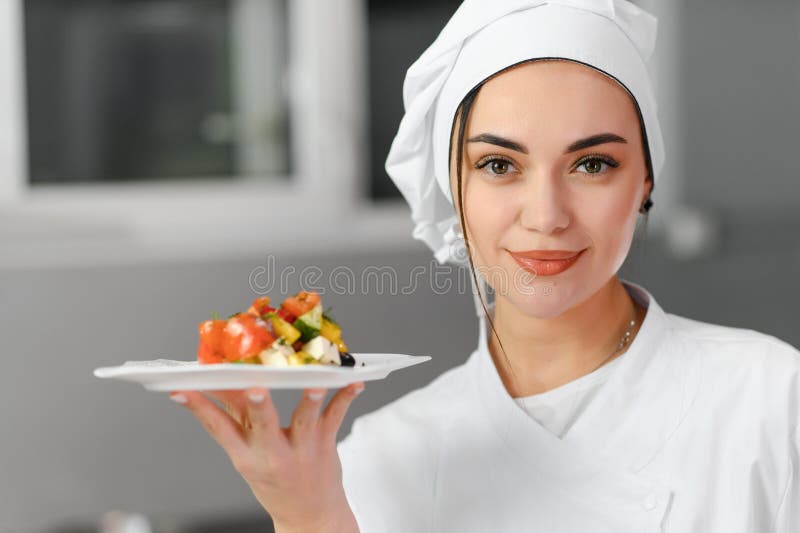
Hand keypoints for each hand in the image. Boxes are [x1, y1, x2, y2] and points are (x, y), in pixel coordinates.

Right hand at [169, 382, 364, 531]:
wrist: (310, 516)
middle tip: (255, 389)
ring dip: (309, 401)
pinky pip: (337, 416)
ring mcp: (301, 448)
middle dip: (259, 406)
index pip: (218, 428)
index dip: (199, 408)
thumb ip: (236, 420)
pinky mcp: (325, 444)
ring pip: (305, 421)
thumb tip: (220, 383)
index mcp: (246, 456)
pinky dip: (345, 398)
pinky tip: (353, 383)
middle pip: (263, 425)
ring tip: (314, 385)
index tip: (184, 388)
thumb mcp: (247, 458)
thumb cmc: (276, 483)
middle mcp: (272, 453)